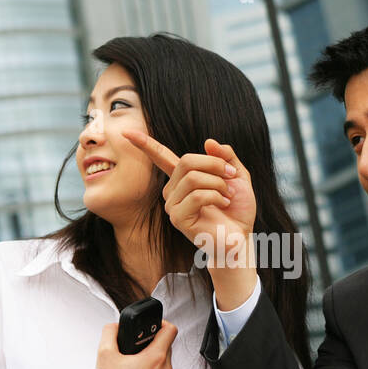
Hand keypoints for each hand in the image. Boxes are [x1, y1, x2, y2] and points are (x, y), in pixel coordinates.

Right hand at [94, 319, 176, 368]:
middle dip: (152, 344)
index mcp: (155, 358)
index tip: (153, 326)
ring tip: (134, 366)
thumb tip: (114, 327)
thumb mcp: (104, 353)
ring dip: (152, 362)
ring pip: (164, 365)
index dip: (162, 323)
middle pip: (166, 347)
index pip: (170, 330)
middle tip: (136, 348)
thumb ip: (110, 332)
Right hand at [123, 131, 255, 260]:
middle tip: (231, 176)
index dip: (145, 143)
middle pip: (186, 161)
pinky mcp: (178, 219)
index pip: (160, 157)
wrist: (240, 236)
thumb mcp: (237, 175)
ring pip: (192, 178)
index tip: (126, 132)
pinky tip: (223, 204)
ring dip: (218, 183)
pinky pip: (196, 195)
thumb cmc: (237, 209)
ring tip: (228, 195)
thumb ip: (226, 157)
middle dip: (214, 165)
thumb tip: (208, 141)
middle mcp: (173, 190)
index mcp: (183, 178)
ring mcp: (173, 205)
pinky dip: (216, 196)